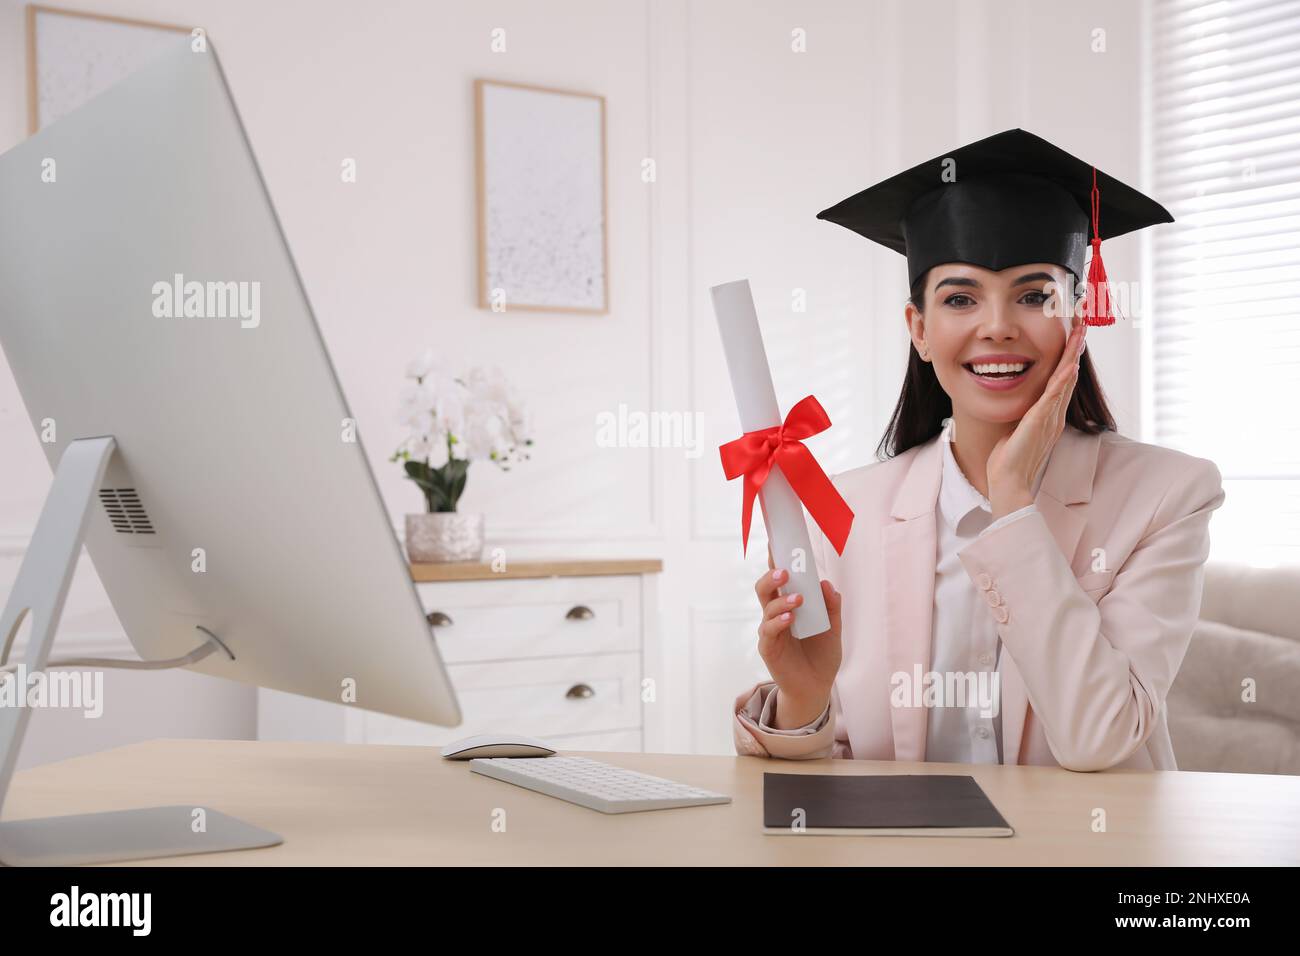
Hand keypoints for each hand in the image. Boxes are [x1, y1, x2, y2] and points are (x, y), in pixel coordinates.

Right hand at [754, 547, 842, 728]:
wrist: (816, 687)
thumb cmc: (821, 655)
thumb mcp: (834, 628)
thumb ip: (832, 607)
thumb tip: (826, 584)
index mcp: (789, 604)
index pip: (780, 579)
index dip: (776, 560)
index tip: (776, 542)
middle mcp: (775, 614)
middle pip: (765, 587)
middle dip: (772, 575)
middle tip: (785, 570)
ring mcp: (770, 631)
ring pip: (766, 606)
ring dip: (781, 599)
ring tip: (798, 598)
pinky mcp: (769, 648)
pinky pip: (768, 630)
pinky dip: (778, 621)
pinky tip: (790, 618)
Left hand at [986, 319, 1086, 517]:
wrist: (1008, 481)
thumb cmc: (1009, 456)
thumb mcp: (1016, 424)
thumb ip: (1022, 409)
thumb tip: (1017, 392)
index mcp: (1050, 411)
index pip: (1062, 374)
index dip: (1069, 351)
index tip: (1073, 328)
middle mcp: (1055, 412)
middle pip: (1069, 371)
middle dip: (1076, 344)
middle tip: (1083, 318)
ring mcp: (1050, 417)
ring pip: (1065, 380)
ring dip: (1072, 354)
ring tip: (1080, 331)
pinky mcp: (1040, 423)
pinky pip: (1053, 398)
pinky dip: (1062, 381)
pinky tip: (1069, 365)